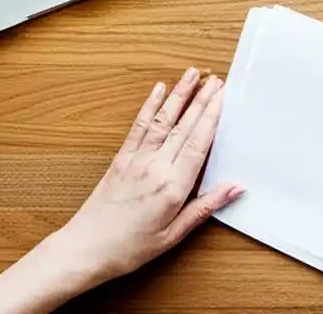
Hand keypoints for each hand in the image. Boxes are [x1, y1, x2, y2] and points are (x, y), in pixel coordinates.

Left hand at [51, 68, 243, 283]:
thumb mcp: (174, 235)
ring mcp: (136, 159)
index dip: (212, 116)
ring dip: (179, 94)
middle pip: (185, 126)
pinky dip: (149, 105)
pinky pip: (138, 126)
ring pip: (163, 120)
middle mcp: (155, 167)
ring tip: (192, 74)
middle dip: (202, 99)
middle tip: (217, 79)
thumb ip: (205, 207)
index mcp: (173, 186)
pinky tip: (158, 89)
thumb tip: (235, 188)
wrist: (86, 249)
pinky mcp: (121, 158)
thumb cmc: (130, 248)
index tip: (223, 96)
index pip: (199, 142)